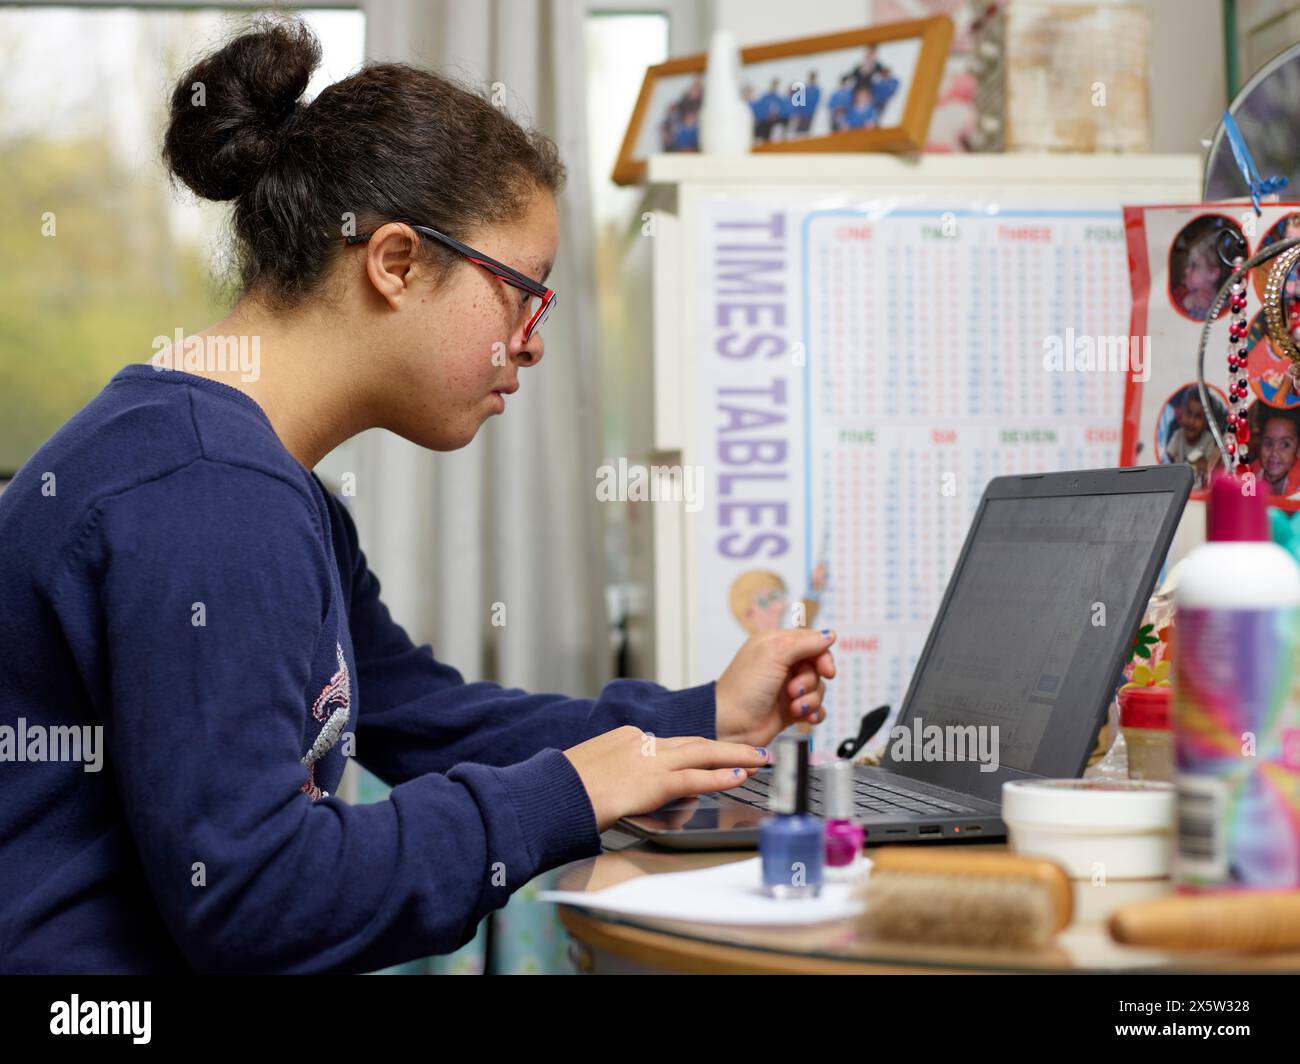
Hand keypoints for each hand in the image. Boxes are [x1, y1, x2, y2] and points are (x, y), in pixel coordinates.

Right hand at [563, 726, 770, 832]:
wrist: (552, 793)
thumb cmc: (564, 789)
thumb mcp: (594, 770)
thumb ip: (619, 774)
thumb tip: (632, 788)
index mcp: (628, 738)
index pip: (672, 744)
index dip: (700, 750)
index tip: (717, 754)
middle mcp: (643, 742)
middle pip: (695, 742)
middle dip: (727, 748)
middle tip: (754, 751)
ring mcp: (649, 760)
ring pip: (703, 754)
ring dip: (735, 758)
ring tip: (759, 760)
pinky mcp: (653, 782)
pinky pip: (694, 778)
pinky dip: (719, 777)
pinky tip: (738, 777)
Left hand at [715, 628, 836, 745]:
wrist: (731, 725)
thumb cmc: (745, 687)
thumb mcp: (774, 654)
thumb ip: (805, 643)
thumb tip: (830, 635)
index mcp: (776, 644)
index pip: (811, 641)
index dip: (822, 655)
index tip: (826, 670)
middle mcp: (782, 664)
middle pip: (817, 666)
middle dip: (811, 681)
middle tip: (795, 690)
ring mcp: (787, 687)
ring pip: (818, 688)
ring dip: (810, 700)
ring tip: (794, 707)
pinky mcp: (791, 709)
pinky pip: (816, 708)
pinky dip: (814, 713)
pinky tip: (806, 718)